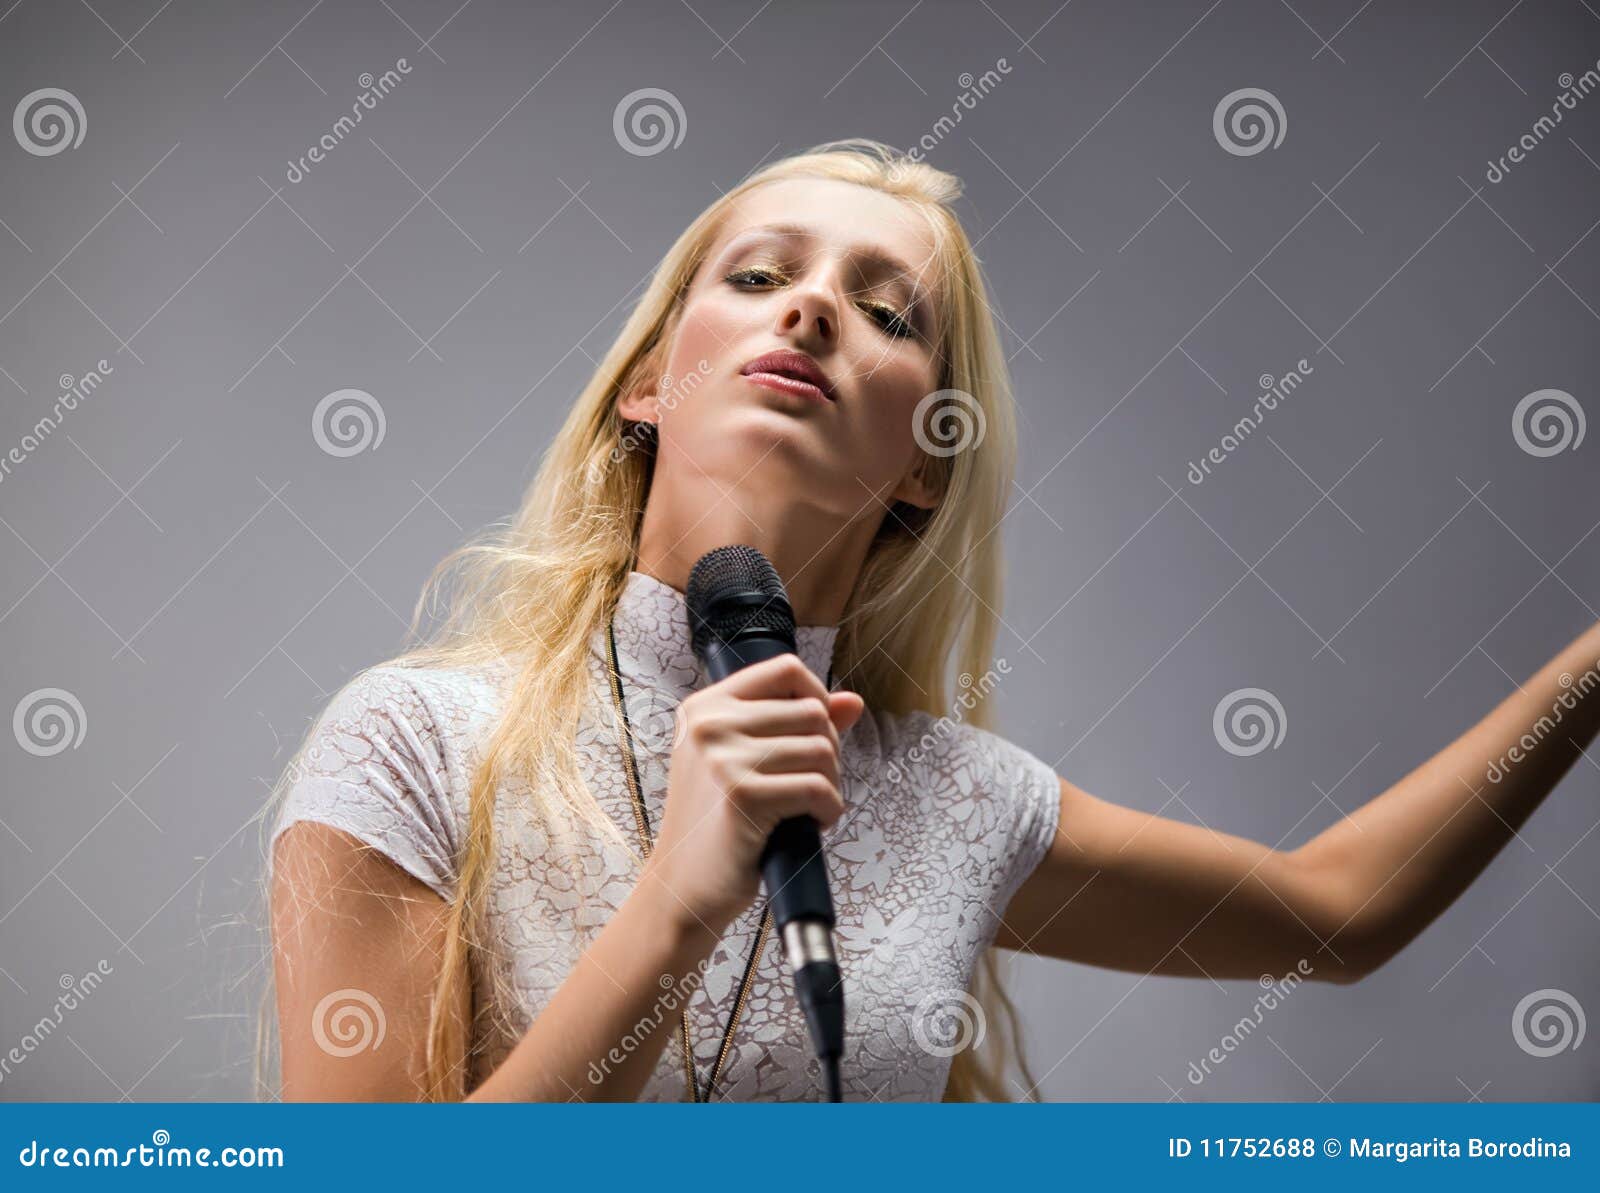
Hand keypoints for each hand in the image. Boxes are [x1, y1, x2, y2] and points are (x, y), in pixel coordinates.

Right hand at [638, 653, 865, 936]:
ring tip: (807, 807)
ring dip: (830, 784)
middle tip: (810, 785)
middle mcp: (710, 723)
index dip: (818, 696)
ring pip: (822, 750)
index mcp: (706, 706)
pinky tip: (811, 823)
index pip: (786, 669)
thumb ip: (797, 724)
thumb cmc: (717, 824)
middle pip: (812, 711)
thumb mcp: (746, 761)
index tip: (817, 732)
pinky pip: (819, 788)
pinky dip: (829, 810)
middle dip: (828, 752)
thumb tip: (853, 702)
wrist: (683, 886)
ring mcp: (724, 757)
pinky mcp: (743, 794)